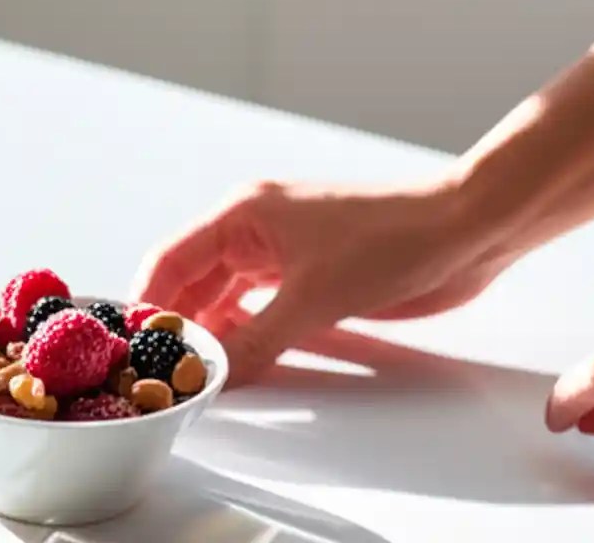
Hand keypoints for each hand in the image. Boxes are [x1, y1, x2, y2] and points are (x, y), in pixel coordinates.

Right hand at [130, 180, 509, 385]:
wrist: (462, 231)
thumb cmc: (392, 239)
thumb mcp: (314, 298)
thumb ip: (256, 341)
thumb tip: (214, 377)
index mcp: (243, 215)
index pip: (171, 261)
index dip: (147, 305)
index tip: (131, 349)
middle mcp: (254, 232)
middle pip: (193, 283)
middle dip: (178, 326)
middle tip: (161, 376)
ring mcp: (282, 255)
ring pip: (225, 300)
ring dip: (211, 335)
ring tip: (196, 377)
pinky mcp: (309, 278)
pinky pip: (258, 310)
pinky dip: (245, 336)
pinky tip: (238, 364)